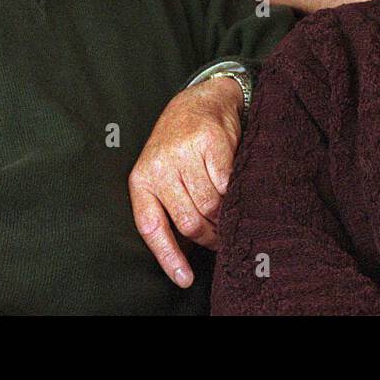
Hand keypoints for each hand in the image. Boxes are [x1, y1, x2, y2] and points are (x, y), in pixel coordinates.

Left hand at [128, 76, 243, 285]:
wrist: (200, 100)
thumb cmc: (180, 145)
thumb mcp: (161, 172)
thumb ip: (170, 203)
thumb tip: (189, 249)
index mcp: (142, 179)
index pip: (152, 227)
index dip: (169, 257)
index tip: (185, 279)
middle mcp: (160, 166)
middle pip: (189, 221)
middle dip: (209, 236)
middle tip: (222, 238)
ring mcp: (185, 153)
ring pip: (211, 204)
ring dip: (225, 217)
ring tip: (231, 215)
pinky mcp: (211, 143)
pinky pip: (227, 183)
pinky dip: (235, 193)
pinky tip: (237, 191)